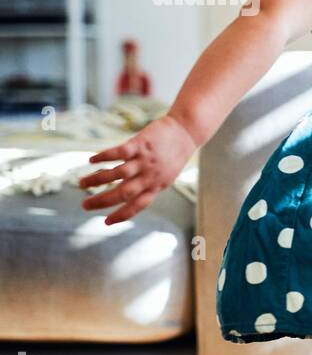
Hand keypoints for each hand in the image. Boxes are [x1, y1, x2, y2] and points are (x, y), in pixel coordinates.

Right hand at [77, 114, 197, 224]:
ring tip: (81, 183)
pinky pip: (119, 152)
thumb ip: (146, 183)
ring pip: (118, 174)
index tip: (105, 223)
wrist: (187, 132)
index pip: (138, 205)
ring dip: (98, 179)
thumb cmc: (173, 155)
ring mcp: (145, 160)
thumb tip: (124, 192)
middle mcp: (150, 176)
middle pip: (124, 193)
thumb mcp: (164, 175)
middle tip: (84, 205)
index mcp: (157, 186)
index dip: (122, 215)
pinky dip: (104, 157)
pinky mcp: (141, 144)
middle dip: (103, 201)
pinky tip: (91, 161)